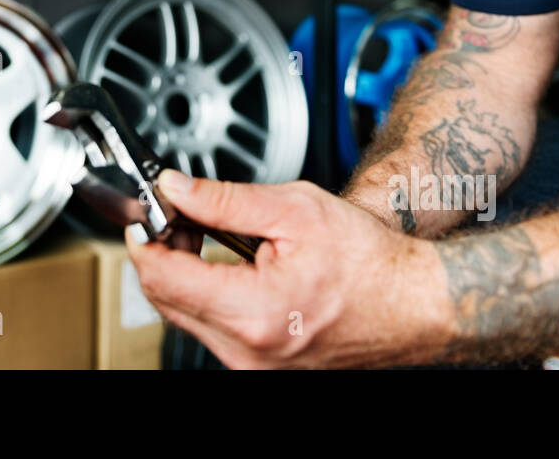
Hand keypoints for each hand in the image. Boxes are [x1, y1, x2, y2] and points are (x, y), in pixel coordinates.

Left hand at [126, 170, 455, 367]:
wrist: (414, 303)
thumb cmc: (369, 261)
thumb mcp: (295, 210)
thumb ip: (224, 200)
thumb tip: (176, 188)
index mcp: (254, 312)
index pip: (162, 278)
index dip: (144, 239)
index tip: (146, 213)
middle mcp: (248, 352)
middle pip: (166, 301)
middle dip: (161, 253)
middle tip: (176, 215)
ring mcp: (254, 367)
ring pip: (185, 317)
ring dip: (182, 274)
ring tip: (202, 236)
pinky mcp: (260, 369)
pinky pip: (212, 331)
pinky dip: (207, 296)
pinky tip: (224, 266)